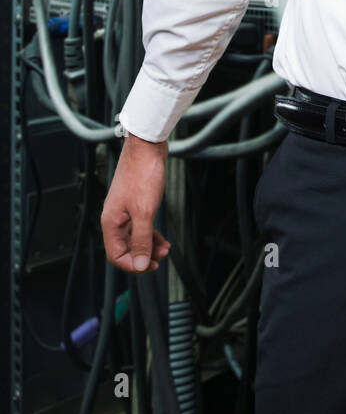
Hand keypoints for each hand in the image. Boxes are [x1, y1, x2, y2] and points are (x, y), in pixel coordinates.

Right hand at [101, 133, 170, 273]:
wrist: (147, 147)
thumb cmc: (142, 174)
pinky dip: (151, 234)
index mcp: (111, 222)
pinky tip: (162, 238)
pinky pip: (141, 226)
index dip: (132, 264)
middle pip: (125, 247)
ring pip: (135, 237)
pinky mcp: (135, 203)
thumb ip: (142, 240)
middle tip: (160, 259)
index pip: (116, 255)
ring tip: (165, 250)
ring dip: (149, 246)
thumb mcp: (144, 212)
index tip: (149, 266)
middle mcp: (115, 218)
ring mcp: (125, 210)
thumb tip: (140, 264)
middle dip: (143, 255)